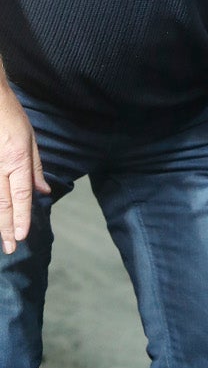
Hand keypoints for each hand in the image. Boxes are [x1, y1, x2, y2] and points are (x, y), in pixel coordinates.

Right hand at [0, 84, 50, 255]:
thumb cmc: (10, 118)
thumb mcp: (30, 140)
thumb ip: (36, 169)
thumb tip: (44, 193)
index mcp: (16, 160)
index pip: (20, 195)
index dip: (22, 217)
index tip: (22, 236)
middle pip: (2, 204)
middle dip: (6, 228)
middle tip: (9, 249)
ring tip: (1, 240)